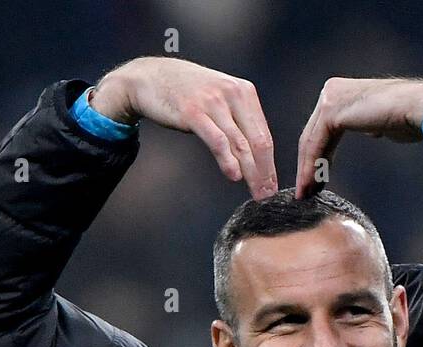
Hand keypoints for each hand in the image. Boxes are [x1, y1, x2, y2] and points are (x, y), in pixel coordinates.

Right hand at [89, 56, 277, 199]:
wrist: (150, 77)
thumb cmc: (186, 91)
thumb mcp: (220, 97)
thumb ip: (237, 119)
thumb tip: (253, 152)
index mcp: (243, 91)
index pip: (264, 134)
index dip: (270, 164)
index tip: (272, 184)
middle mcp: (232, 94)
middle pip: (257, 141)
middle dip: (264, 173)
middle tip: (267, 194)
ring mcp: (213, 102)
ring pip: (240, 144)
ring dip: (250, 172)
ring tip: (255, 192)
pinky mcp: (194, 112)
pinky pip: (217, 140)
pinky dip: (227, 160)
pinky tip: (234, 175)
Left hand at [294, 77, 422, 198]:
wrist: (420, 108)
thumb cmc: (411, 117)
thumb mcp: (383, 122)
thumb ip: (371, 125)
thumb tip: (372, 131)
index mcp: (342, 91)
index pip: (322, 129)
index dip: (317, 157)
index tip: (317, 181)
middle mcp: (332, 90)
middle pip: (313, 135)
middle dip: (308, 166)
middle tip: (306, 191)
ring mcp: (330, 98)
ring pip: (311, 141)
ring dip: (307, 171)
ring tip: (306, 194)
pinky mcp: (331, 110)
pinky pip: (316, 144)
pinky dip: (311, 167)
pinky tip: (312, 185)